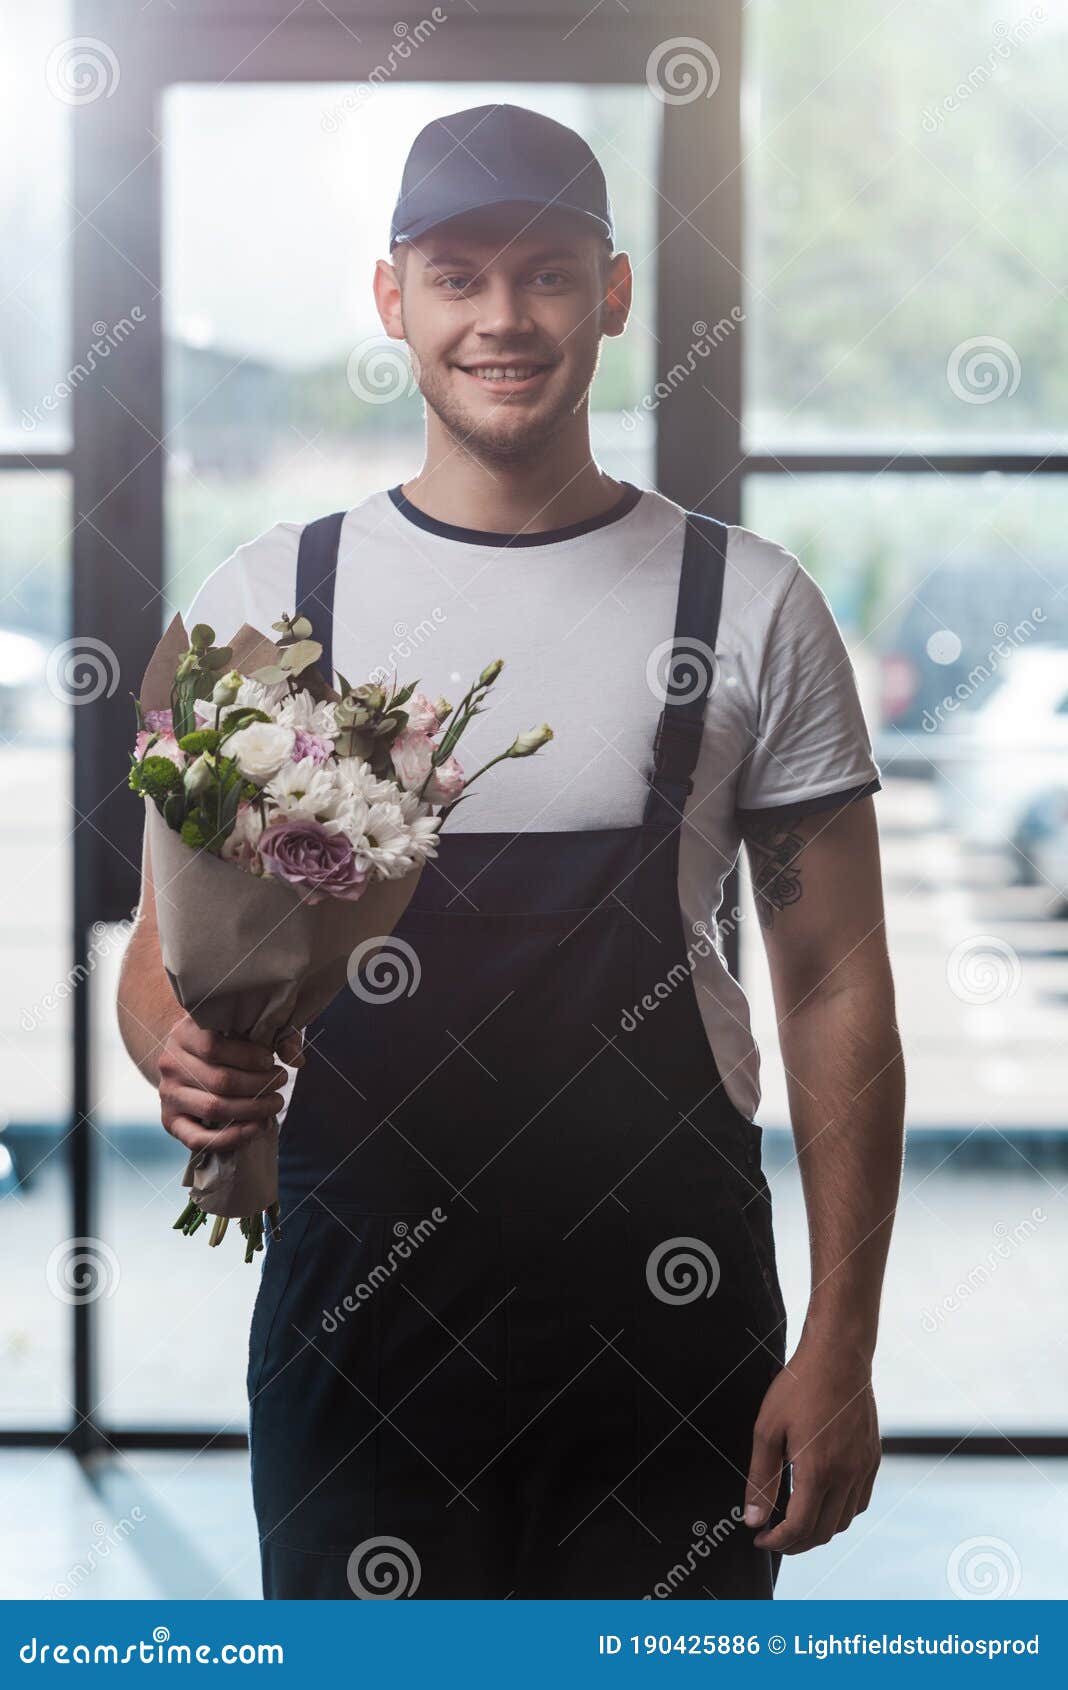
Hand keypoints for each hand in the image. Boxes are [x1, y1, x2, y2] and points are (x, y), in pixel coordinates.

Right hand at [158, 1013, 298, 1154]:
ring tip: (275, 1102)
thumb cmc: (224, 1041)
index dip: (249, 1056)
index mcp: (184, 1033)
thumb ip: (273, 1036)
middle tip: (282, 1081)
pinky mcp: (170, 1121)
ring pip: (214, 1108)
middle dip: (260, 1084)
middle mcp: (170, 1063)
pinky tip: (257, 1128)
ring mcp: (168, 1094)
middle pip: (220, 1080)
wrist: (188, 1060)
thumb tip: (297, 1058)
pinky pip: (198, 1140)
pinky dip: (232, 1138)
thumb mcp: (243, 1028)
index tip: (271, 1060)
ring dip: (253, 1110)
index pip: (213, 1046)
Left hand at [743, 1335, 879, 1553]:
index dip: (777, 1542)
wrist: (838, 1356)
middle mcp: (846, 1475)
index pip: (799, 1528)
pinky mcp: (872, 1458)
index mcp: (818, 1471)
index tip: (760, 1538)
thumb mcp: (767, 1429)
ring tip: (796, 1521)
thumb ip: (760, 1478)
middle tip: (773, 1536)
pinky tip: (823, 1501)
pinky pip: (860, 1501)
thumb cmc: (800, 1387)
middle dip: (795, 1543)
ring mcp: (863, 1468)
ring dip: (819, 1530)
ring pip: (844, 1521)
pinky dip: (841, 1512)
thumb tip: (753, 1518)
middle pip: (823, 1532)